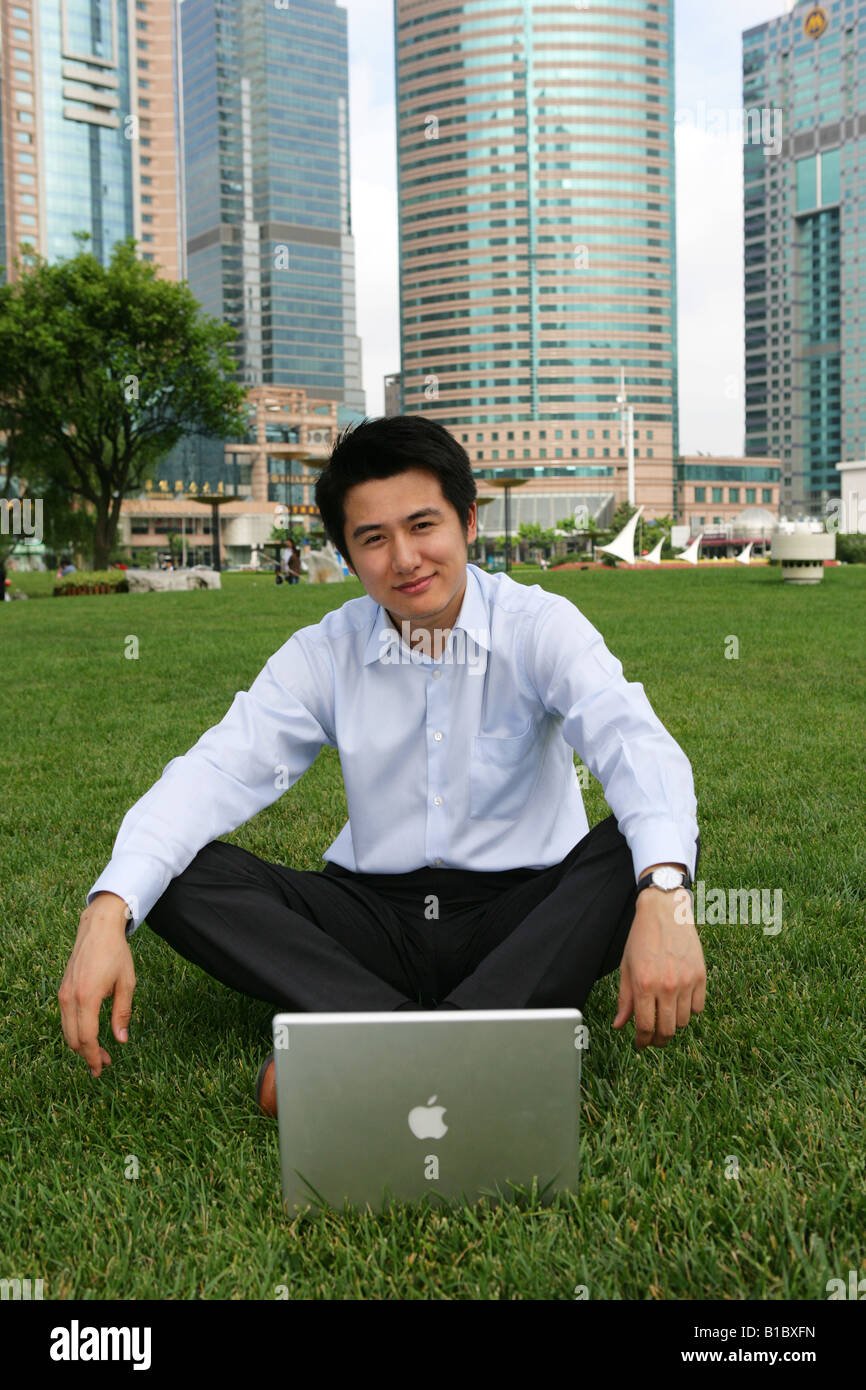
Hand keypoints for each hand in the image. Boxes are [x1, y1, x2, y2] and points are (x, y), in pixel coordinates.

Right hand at [58, 892, 135, 1077]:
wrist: (98, 929)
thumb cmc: (116, 954)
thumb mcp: (126, 983)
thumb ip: (123, 1013)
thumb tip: (121, 1040)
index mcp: (87, 998)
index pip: (86, 1038)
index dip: (94, 1057)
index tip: (102, 1069)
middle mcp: (70, 998)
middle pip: (73, 1039)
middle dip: (88, 1055)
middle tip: (105, 1063)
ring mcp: (63, 994)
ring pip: (66, 1031)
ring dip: (81, 1045)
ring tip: (99, 1052)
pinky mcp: (62, 990)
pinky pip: (65, 1019)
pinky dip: (75, 1031)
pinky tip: (90, 1034)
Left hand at [613, 887, 705, 1048]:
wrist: (665, 912)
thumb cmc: (641, 939)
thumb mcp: (626, 968)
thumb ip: (624, 999)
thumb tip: (619, 1026)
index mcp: (644, 985)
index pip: (645, 1027)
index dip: (642, 1041)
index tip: (641, 1044)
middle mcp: (666, 986)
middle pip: (666, 1030)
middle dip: (658, 1040)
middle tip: (653, 1038)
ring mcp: (686, 982)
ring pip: (682, 1022)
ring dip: (672, 1024)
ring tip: (664, 1015)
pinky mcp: (701, 976)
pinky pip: (698, 1007)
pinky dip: (689, 1010)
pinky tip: (679, 1002)